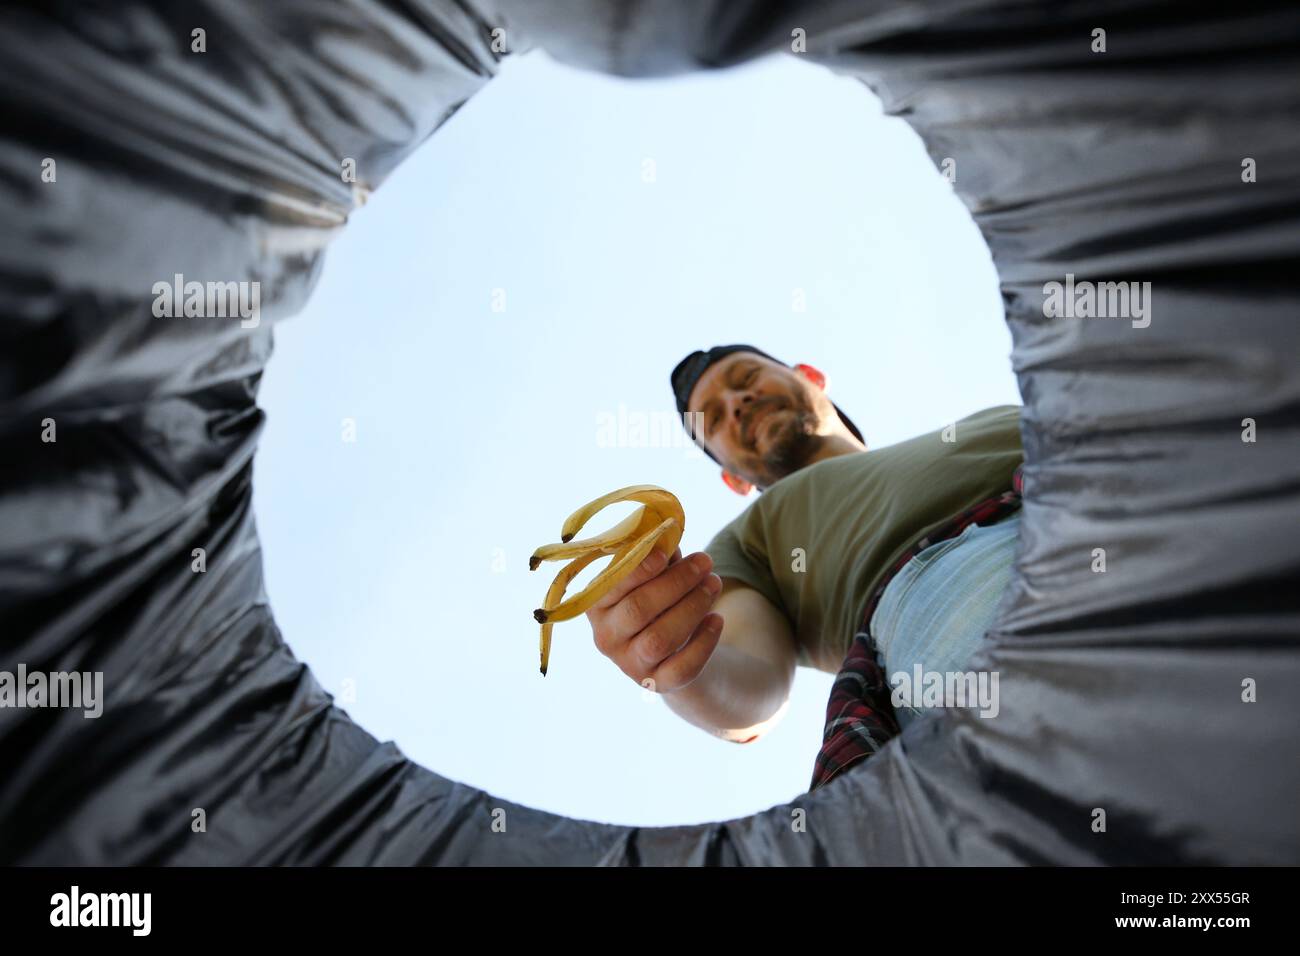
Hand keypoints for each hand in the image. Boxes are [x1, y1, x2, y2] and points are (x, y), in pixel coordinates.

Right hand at [585, 546, 723, 692]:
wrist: (671, 652)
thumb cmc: (658, 600)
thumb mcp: (653, 576)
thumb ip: (656, 555)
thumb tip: (667, 530)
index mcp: (597, 604)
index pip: (612, 585)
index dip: (638, 568)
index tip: (666, 551)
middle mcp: (606, 637)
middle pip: (639, 609)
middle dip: (676, 582)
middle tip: (706, 562)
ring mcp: (630, 664)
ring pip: (660, 639)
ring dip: (692, 606)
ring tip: (715, 583)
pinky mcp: (657, 684)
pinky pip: (682, 668)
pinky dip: (704, 642)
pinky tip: (717, 619)